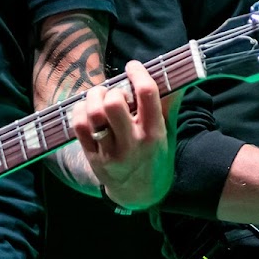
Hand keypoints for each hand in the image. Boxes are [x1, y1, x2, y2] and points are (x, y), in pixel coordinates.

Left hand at [71, 60, 172, 209]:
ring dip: (94, 98)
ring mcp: (110, 152)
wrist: (140, 192)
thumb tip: (179, 73)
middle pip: (113, 104)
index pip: (147, 94)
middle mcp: (132, 143)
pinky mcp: (92, 157)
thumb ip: (170, 102)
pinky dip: (80, 111)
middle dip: (112, 90)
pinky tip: (89, 111)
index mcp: (154, 133)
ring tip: (100, 98)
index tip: (132, 66)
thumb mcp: (168, 131)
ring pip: (93, 113)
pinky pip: (78, 125)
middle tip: (115, 93)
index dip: (137, 73)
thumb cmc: (156, 155)